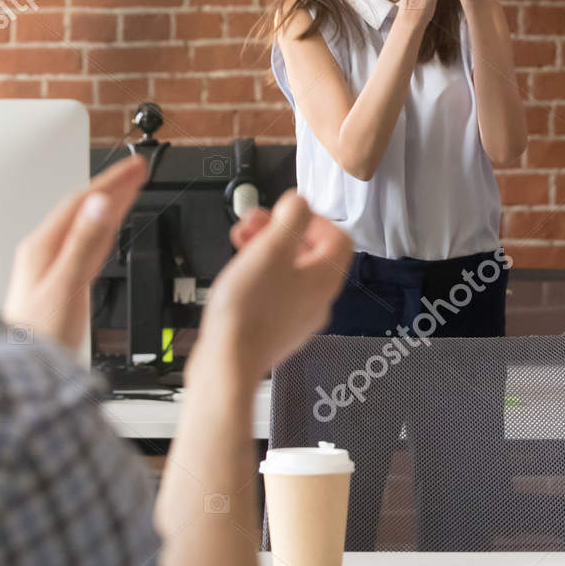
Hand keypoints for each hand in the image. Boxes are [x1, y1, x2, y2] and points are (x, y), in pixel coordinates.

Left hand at [4, 154, 148, 355]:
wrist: (26, 369)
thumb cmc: (40, 334)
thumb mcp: (67, 285)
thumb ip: (85, 244)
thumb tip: (101, 204)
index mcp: (44, 247)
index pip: (83, 202)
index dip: (112, 181)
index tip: (137, 167)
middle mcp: (45, 251)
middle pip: (84, 209)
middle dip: (113, 187)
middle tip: (139, 170)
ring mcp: (51, 264)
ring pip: (86, 224)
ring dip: (111, 204)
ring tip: (131, 189)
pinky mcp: (60, 279)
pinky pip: (86, 243)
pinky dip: (105, 228)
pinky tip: (110, 229)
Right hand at [194, 192, 353, 384]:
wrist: (226, 362)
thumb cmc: (248, 312)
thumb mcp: (271, 249)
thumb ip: (291, 219)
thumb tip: (300, 203)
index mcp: (325, 279)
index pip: (338, 238)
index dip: (313, 219)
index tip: (287, 215)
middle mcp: (317, 300)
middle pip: (310, 253)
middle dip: (280, 231)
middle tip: (255, 225)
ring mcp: (296, 316)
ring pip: (288, 271)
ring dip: (266, 249)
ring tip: (241, 242)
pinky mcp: (274, 328)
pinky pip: (273, 291)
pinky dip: (258, 274)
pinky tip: (238, 272)